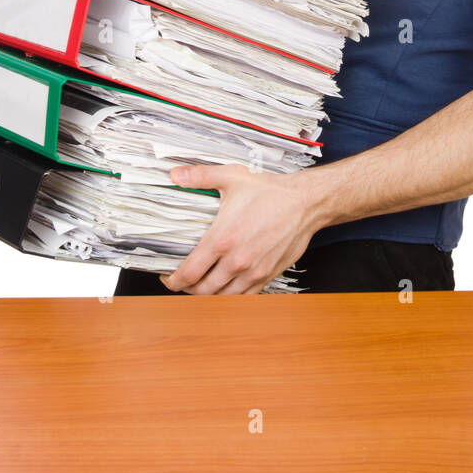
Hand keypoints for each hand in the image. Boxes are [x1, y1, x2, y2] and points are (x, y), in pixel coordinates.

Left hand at [160, 163, 315, 294]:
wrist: (305, 203)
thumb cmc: (271, 192)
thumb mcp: (232, 177)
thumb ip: (200, 176)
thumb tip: (175, 175)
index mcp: (223, 239)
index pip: (189, 272)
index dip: (173, 280)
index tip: (168, 277)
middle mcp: (237, 260)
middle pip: (202, 290)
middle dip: (187, 289)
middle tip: (182, 281)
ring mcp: (253, 271)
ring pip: (222, 297)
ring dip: (208, 295)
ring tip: (201, 285)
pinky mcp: (267, 275)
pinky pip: (244, 297)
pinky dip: (230, 296)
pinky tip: (225, 287)